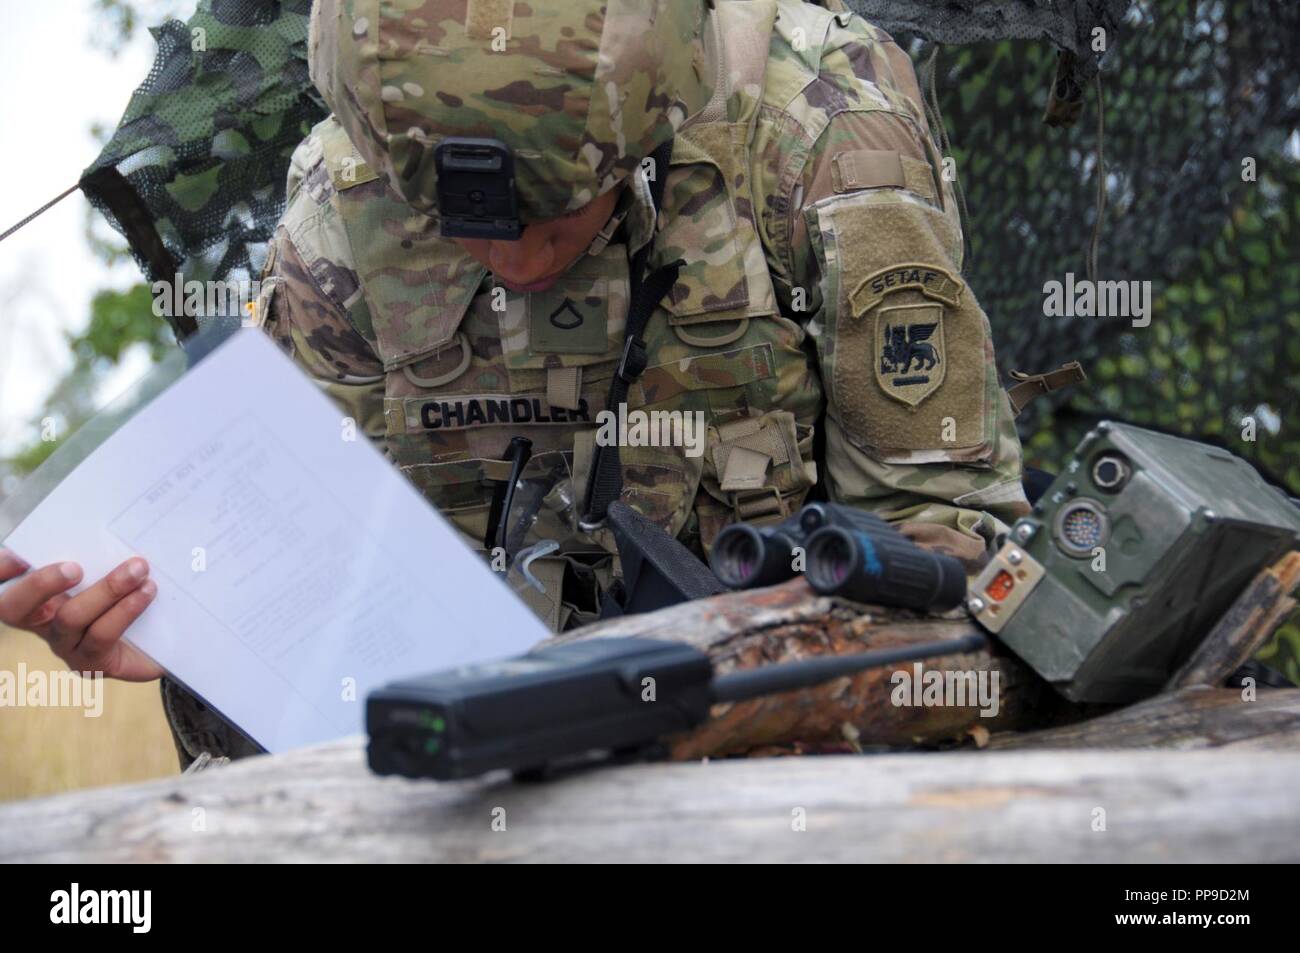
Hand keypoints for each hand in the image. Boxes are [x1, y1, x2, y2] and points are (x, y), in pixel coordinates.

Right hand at [0, 548, 163, 680]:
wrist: (164, 639)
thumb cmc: (130, 593)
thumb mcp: (113, 568)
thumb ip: (99, 552)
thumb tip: (106, 522)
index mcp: (38, 595)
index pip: (4, 586)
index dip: (1, 570)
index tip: (15, 556)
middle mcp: (43, 621)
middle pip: (14, 608)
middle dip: (39, 584)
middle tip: (75, 567)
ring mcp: (65, 645)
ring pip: (69, 617)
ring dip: (106, 589)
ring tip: (138, 569)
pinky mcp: (92, 663)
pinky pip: (101, 635)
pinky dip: (126, 609)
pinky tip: (147, 592)